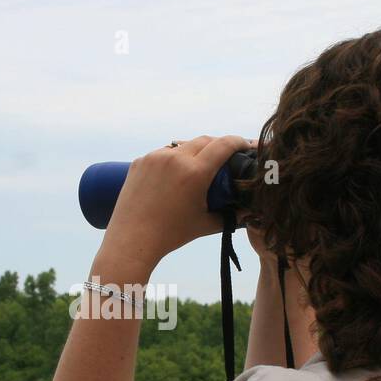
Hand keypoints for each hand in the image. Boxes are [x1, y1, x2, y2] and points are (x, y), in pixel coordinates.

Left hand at [97, 135, 250, 274]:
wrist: (132, 240)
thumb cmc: (170, 235)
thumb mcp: (205, 224)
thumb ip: (230, 217)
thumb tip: (248, 213)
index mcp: (195, 173)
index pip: (224, 144)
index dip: (239, 142)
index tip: (245, 146)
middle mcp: (175, 159)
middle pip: (205, 140)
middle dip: (218, 145)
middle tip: (225, 157)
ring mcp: (155, 158)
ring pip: (182, 145)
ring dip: (194, 151)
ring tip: (198, 166)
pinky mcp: (140, 162)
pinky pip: (162, 153)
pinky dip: (173, 159)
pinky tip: (175, 172)